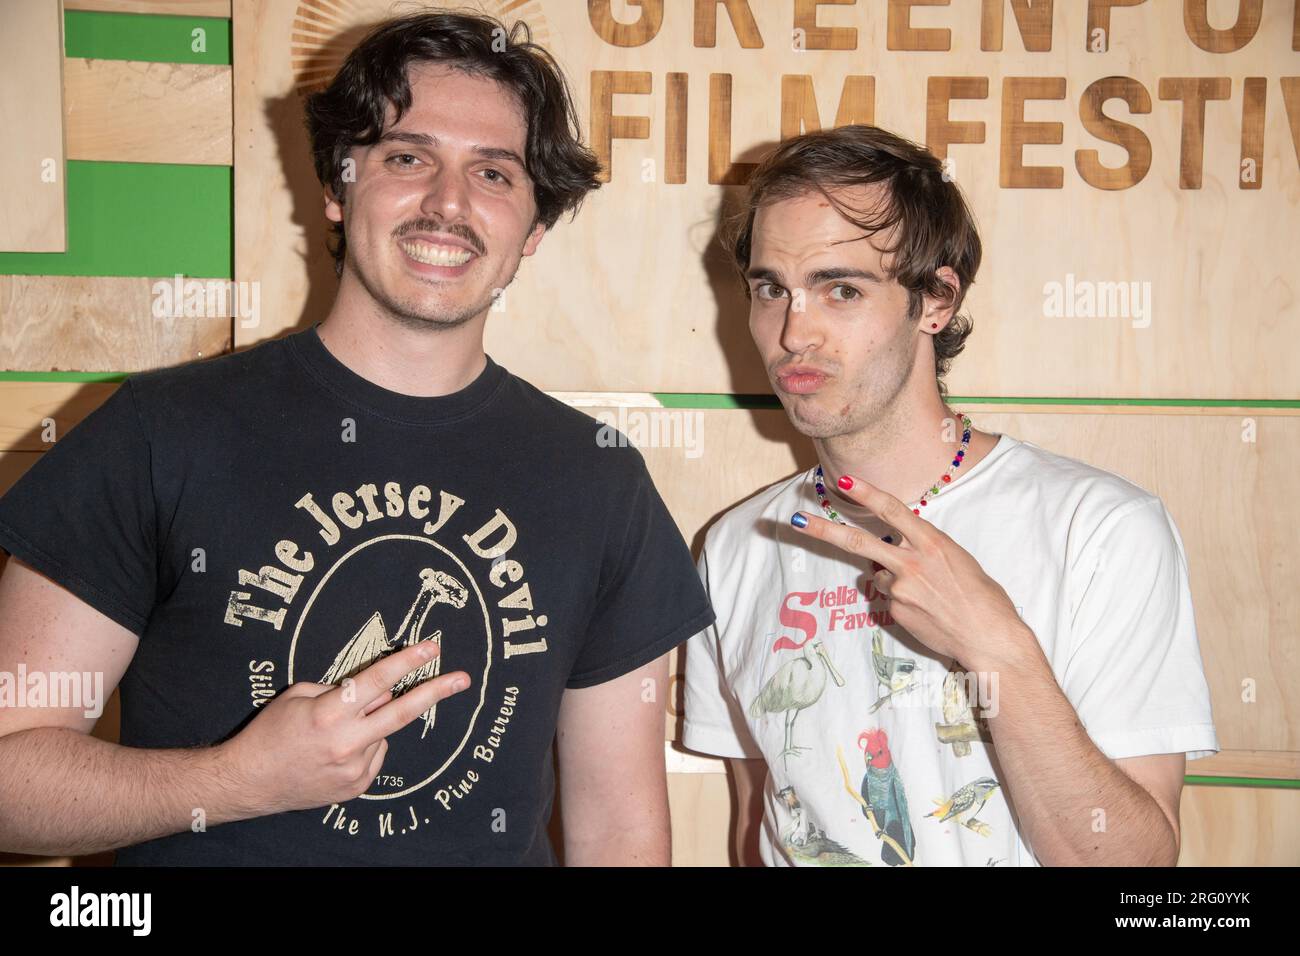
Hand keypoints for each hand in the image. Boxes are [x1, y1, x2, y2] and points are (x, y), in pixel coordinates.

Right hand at [218, 642, 469, 814]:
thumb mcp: (298, 696)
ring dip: (372, 723)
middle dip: (436, 692)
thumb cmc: (270, 733)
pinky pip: (375, 753)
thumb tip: (380, 691)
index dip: (406, 662)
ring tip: (335, 732)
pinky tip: (337, 751)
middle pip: (402, 712)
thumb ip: (342, 690)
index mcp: (328, 714)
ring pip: (383, 732)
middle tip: (463, 679)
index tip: (431, 648)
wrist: (249, 783)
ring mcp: (354, 768)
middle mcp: (346, 743)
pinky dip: (365, 745)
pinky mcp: (357, 786)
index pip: (376, 681)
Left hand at [790, 474, 1029, 669]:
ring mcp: (900, 589)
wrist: (989, 637)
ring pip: (878, 574)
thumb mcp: (957, 560)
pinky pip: (889, 598)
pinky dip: (901, 599)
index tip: (842, 481)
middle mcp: (912, 563)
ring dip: (892, 577)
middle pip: (857, 543)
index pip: (892, 511)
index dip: (866, 493)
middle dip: (823, 530)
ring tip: (927, 592)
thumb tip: (897, 549)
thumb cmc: (982, 596)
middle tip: (795, 518)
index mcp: (932, 543)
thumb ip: (924, 549)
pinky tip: (925, 609)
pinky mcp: (896, 611)